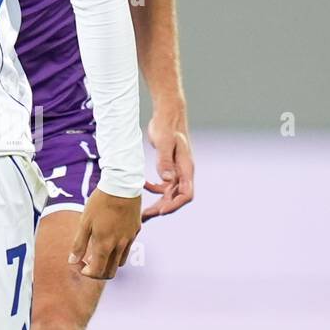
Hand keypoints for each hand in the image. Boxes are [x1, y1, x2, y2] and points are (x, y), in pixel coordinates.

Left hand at [68, 187, 141, 278]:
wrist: (121, 186)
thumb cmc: (100, 202)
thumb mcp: (84, 222)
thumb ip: (79, 244)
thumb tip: (72, 261)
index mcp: (104, 244)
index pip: (97, 271)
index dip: (88, 273)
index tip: (81, 266)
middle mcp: (119, 246)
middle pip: (111, 272)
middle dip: (98, 273)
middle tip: (89, 263)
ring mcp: (129, 239)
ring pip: (120, 262)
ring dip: (109, 263)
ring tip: (99, 251)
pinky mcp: (135, 231)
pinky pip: (127, 248)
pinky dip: (118, 252)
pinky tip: (110, 239)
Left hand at [143, 105, 193, 219]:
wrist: (168, 113)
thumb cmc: (167, 125)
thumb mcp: (164, 143)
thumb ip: (165, 161)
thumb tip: (167, 180)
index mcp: (186, 167)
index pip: (187, 194)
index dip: (175, 205)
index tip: (161, 211)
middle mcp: (183, 172)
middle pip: (177, 198)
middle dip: (162, 208)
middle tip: (145, 216)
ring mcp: (177, 170)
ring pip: (169, 194)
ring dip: (158, 203)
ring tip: (143, 211)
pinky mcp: (169, 167)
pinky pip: (164, 185)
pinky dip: (154, 189)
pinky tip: (142, 186)